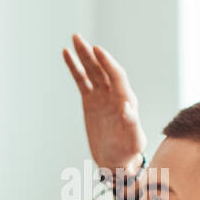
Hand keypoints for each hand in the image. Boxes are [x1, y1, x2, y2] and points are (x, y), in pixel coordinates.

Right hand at [62, 34, 145, 174]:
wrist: (116, 160)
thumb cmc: (127, 152)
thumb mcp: (133, 140)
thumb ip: (131, 123)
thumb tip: (127, 106)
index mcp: (125, 100)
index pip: (116, 75)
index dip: (107, 62)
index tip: (96, 50)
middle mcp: (114, 94)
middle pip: (101, 68)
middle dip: (90, 53)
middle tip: (78, 38)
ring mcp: (101, 96)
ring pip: (91, 71)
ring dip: (82, 56)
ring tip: (73, 40)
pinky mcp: (90, 101)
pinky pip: (82, 81)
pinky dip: (75, 68)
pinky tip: (67, 55)